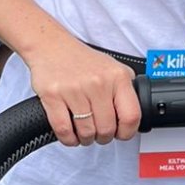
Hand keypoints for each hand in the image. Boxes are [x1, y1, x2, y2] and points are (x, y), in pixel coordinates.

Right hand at [22, 23, 139, 146]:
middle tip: (99, 133)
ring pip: (86, 132)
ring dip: (86, 139)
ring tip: (85, 132)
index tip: (121, 133)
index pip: (131, 116)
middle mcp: (98, 82)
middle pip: (107, 128)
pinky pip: (64, 130)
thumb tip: (133, 115)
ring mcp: (74, 89)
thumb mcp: (112, 67)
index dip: (127, 132)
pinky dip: (69, 139)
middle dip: (103, 137)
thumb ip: (125, 88)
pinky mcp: (53, 96)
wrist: (51, 46)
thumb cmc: (82, 60)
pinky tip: (71, 134)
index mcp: (117, 77)